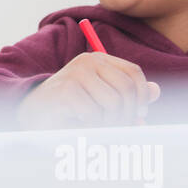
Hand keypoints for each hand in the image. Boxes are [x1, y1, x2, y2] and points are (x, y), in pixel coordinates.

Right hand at [16, 52, 159, 129]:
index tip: (139, 114)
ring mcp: (76, 74)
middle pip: (126, 89)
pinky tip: (80, 125)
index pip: (133, 73)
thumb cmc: (69, 107)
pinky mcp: (66, 90)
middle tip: (121, 127)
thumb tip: (155, 91)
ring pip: (112, 103)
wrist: (31, 112)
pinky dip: (92, 127)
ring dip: (109, 123)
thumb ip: (126, 94)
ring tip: (97, 127)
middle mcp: (88, 62)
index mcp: (99, 60)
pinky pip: (94, 114)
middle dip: (128, 114)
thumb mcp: (100, 98)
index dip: (141, 96)